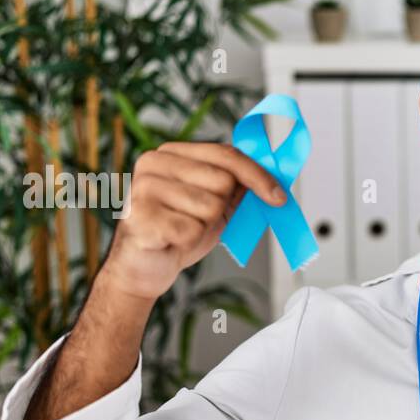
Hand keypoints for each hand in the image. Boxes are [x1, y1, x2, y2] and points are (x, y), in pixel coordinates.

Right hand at [99, 141, 286, 301]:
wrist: (144, 267)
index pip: (226, 154)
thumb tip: (273, 178)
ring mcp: (143, 187)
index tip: (279, 198)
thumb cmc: (180, 231)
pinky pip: (192, 230)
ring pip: (210, 207)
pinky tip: (170, 240)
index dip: (258, 176)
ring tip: (182, 230)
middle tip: (197, 220)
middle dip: (220, 209)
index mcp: (172, 153)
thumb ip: (238, 188)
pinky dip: (189, 242)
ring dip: (203, 227)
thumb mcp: (215, 205)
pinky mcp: (140, 216)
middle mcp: (153, 162)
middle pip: (223, 181)